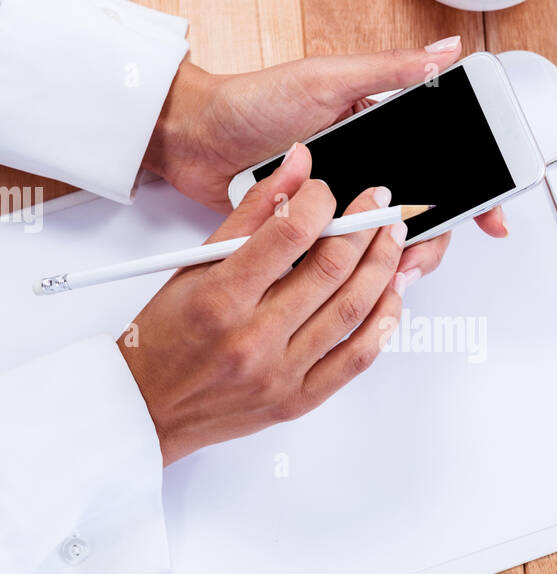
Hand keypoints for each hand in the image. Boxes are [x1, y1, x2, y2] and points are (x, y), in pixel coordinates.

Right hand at [121, 145, 410, 465]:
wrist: (149, 407)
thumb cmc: (165, 337)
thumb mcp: (193, 265)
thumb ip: (250, 213)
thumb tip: (298, 166)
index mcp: (221, 298)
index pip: (290, 234)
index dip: (320, 202)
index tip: (328, 191)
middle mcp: (252, 338)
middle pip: (331, 270)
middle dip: (365, 228)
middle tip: (379, 206)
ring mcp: (279, 374)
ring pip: (352, 311)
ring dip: (383, 268)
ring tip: (392, 240)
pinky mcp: (297, 400)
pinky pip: (356, 359)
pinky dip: (382, 322)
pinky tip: (390, 294)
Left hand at [143, 37, 506, 280]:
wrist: (190, 139)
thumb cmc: (251, 103)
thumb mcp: (326, 80)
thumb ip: (388, 71)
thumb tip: (445, 51)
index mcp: (378, 133)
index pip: (441, 166)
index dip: (472, 193)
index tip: (491, 216)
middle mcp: (363, 172)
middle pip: (421, 214)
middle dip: (432, 239)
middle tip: (421, 254)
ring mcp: (338, 206)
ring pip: (385, 243)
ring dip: (394, 259)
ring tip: (390, 269)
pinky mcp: (310, 233)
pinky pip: (342, 260)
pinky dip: (354, 271)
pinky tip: (357, 278)